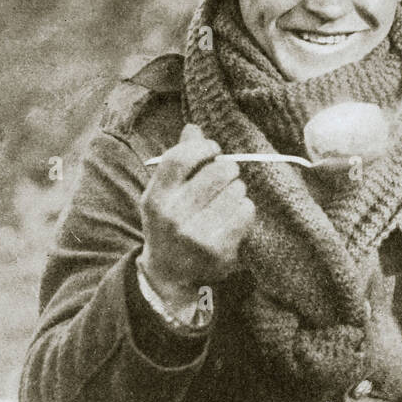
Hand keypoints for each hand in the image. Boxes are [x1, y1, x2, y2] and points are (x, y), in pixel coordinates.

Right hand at [139, 124, 254, 303]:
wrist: (169, 273)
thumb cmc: (170, 223)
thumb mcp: (163, 193)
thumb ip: (178, 160)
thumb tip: (195, 128)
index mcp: (155, 197)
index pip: (182, 157)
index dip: (204, 147)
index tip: (213, 150)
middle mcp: (173, 216)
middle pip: (217, 172)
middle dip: (228, 169)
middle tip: (226, 177)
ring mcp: (196, 234)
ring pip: (236, 191)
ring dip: (237, 191)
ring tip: (227, 201)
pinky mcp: (219, 249)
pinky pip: (246, 212)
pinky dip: (245, 209)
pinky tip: (234, 216)